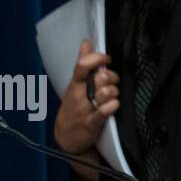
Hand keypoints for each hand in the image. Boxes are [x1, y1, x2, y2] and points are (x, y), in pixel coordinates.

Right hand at [54, 38, 118, 154]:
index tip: (106, 60)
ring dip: (114, 93)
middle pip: (101, 78)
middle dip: (112, 78)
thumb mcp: (74, 86)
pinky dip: (112, 106)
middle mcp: (79, 96)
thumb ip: (83, 65)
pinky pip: (106, 110)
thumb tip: (86, 42)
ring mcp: (85, 109)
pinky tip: (112, 106)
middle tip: (111, 83)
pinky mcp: (92, 123)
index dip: (98, 59)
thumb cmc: (73, 108)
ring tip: (112, 96)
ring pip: (106, 92)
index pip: (83, 65)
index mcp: (75, 85)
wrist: (66, 138)